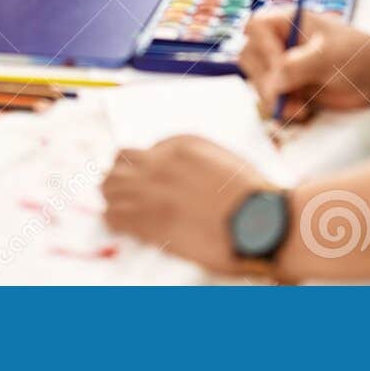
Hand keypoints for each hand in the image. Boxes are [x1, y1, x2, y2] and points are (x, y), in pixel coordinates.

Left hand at [102, 136, 273, 275]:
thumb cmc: (252, 197)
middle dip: (123, 175)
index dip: (144, 167)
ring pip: (109, 185)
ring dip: (114, 195)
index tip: (148, 181)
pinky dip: (115, 219)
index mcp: (182, 144)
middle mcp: (162, 161)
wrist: (260, 222)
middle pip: (120, 160)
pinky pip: (112, 215)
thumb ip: (197, 162)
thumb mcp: (225, 161)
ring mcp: (152, 190)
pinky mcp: (148, 220)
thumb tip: (184, 176)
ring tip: (121, 208)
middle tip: (128, 192)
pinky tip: (124, 226)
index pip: (144, 148)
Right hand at [240, 9, 369, 123]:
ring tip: (299, 108)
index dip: (262, 46)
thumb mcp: (328, 56)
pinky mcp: (288, 87)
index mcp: (288, 21)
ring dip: (273, 99)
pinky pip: (270, 100)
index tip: (279, 65)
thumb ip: (298, 66)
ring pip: (257, 81)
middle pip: (250, 56)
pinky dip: (282, 109)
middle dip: (264, 80)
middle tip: (282, 94)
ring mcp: (282, 65)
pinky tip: (302, 112)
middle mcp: (280, 41)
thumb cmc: (357, 56)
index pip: (256, 26)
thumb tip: (273, 82)